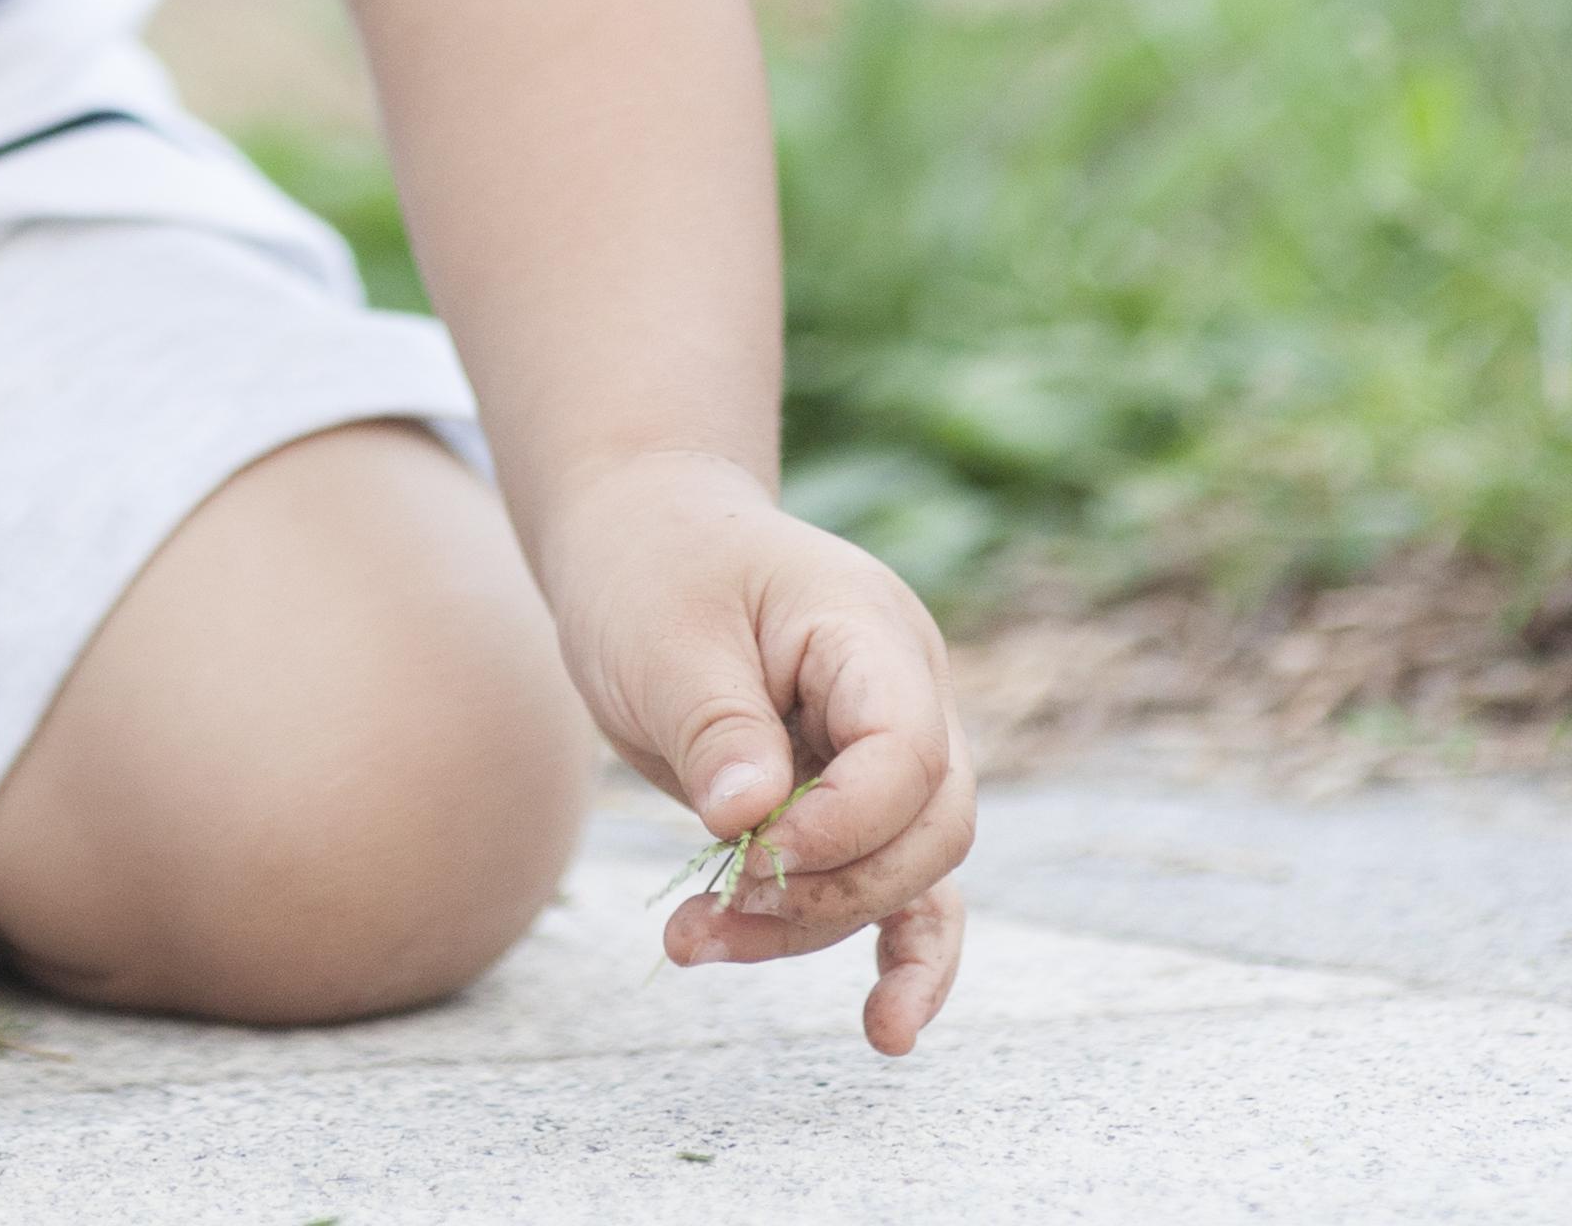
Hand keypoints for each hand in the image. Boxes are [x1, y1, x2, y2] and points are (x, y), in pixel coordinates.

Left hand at [546, 447, 970, 1052]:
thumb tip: (752, 823)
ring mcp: (888, 752)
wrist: (644, 540)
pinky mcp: (855, 802)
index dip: (845, 823)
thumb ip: (716, 726)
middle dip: (830, 891)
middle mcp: (904, 692)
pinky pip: (905, 890)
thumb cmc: (651, 569)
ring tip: (692, 944)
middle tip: (717, 905)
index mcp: (869, 631)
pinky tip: (884, 1030)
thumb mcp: (662, 636)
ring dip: (813, 928)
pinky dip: (894, 956)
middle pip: (928, 828)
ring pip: (910, 875)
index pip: (907, 750)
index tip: (753, 848)